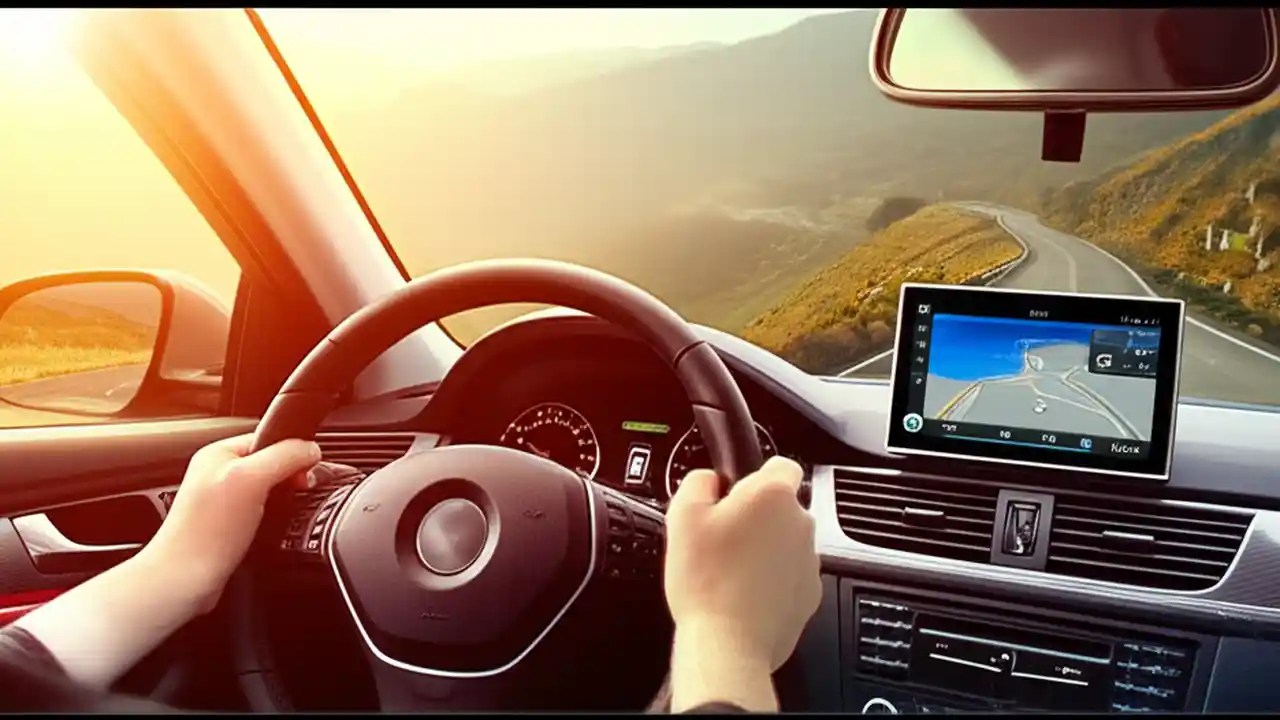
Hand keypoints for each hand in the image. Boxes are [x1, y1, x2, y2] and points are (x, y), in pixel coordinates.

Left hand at [141, 433, 320, 611]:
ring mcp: (222, 502)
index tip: (304, 472)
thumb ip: (285, 456)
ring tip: (283, 511)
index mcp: (218, 452)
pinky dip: (275, 518)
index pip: (269, 437)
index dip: (292, 451)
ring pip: (269, 489)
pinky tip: (273, 527)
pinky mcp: (229, 527)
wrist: (185, 581)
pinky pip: (263, 512)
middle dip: (290, 476)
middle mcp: (218, 474)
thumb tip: (312, 450)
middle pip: (271, 463)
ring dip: (283, 498)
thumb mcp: (252, 479)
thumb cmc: (206, 533)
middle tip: (297, 491)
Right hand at [663, 456, 820, 710]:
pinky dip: (772, 581)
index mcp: (772, 496)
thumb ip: (698, 482)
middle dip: (756, 517)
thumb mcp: (683, 516)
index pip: (780, 464)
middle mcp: (800, 524)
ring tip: (729, 571)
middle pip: (780, 507)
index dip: (755, 476)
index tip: (735, 494)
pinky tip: (743, 593)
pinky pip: (790, 575)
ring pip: (785, 542)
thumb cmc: (706, 581)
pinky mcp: (810, 594)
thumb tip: (709, 479)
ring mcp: (809, 561)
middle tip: (722, 537)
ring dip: (764, 550)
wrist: (727, 643)